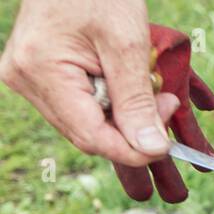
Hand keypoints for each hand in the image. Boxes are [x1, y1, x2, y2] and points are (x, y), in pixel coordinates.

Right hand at [0, 1, 213, 202]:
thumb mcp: (126, 44)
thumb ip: (136, 100)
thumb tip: (151, 149)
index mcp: (41, 71)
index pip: (92, 138)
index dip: (134, 149)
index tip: (168, 140)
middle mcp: (26, 80)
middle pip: (89, 135)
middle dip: (132, 130)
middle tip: (164, 102)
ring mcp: (29, 78)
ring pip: (87, 124)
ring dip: (124, 117)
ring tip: (149, 87)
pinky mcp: (40, 76)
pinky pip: (81, 107)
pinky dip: (111, 104)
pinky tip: (128, 84)